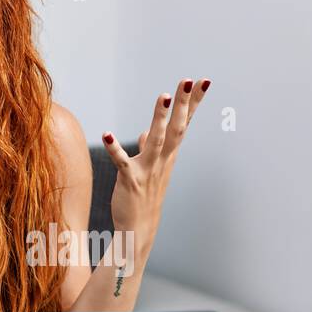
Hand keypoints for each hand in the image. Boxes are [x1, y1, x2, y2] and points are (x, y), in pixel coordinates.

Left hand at [102, 78, 209, 254]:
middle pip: (177, 128)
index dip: (194, 103)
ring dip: (160, 119)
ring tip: (164, 96)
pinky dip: (115, 148)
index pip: (184, 124)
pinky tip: (107, 133)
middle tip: (190, 80)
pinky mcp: (130, 180)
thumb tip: (147, 134)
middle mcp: (162, 161)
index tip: (204, 81)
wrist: (138, 231)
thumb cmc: (143, 199)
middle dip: (184, 104)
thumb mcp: (150, 171)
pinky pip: (122, 161)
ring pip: (157, 141)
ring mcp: (148, 170)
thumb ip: (149, 149)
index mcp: (168, 156)